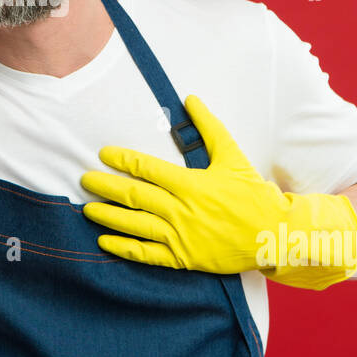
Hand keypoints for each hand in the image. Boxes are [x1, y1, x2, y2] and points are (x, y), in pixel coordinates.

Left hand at [79, 94, 356, 289]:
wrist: (273, 234)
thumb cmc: (253, 194)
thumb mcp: (232, 156)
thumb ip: (209, 127)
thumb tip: (190, 99)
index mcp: (191, 183)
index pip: (147, 169)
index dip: (122, 160)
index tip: (103, 154)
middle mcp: (181, 210)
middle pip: (134, 196)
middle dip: (105, 186)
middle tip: (84, 179)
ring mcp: (180, 236)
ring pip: (135, 224)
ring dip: (108, 216)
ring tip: (87, 208)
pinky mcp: (183, 258)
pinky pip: (146, 254)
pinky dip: (124, 248)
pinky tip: (104, 242)